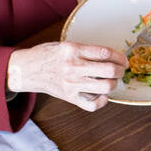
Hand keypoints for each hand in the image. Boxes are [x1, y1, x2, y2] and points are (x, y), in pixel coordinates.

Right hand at [5, 41, 126, 111]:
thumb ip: (86, 51)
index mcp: (73, 50)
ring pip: (105, 87)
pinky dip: (102, 101)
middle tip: (121, 70)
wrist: (27, 70)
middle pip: (109, 70)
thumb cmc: (48, 55)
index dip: (120, 57)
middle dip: (120, 71)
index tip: (123, 60)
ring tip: (112, 81)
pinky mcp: (69, 97)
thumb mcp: (66, 45)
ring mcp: (71, 84)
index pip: (105, 53)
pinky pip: (92, 105)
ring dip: (114, 84)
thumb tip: (112, 58)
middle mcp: (73, 67)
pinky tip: (102, 95)